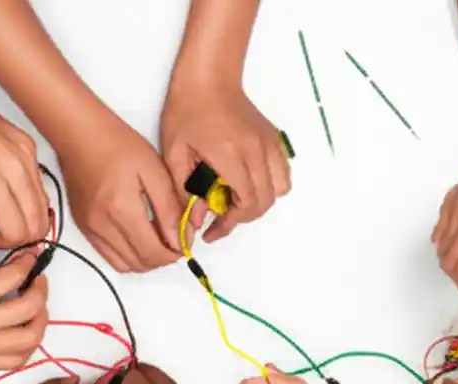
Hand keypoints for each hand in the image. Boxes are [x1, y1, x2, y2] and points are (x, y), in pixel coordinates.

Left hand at [0, 93, 49, 261]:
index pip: (18, 232)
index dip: (7, 244)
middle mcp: (17, 171)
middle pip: (38, 222)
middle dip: (23, 235)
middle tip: (1, 232)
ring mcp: (27, 157)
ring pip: (44, 204)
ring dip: (29, 217)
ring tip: (4, 214)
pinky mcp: (30, 147)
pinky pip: (39, 183)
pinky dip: (29, 195)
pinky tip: (8, 192)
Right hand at [0, 251, 49, 369]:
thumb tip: (10, 256)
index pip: (14, 278)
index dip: (28, 264)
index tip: (31, 258)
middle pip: (30, 309)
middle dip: (40, 290)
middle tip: (36, 280)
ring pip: (30, 339)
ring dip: (40, 320)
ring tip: (35, 307)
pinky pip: (15, 360)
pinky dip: (27, 346)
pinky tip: (24, 331)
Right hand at [58, 121, 181, 272]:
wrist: (80, 134)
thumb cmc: (118, 144)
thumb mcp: (154, 171)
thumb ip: (169, 209)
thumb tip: (180, 240)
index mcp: (122, 209)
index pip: (153, 253)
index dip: (174, 254)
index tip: (185, 244)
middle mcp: (102, 225)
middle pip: (140, 263)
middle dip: (162, 258)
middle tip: (174, 241)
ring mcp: (89, 228)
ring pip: (124, 265)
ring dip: (145, 259)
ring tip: (157, 238)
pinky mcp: (83, 227)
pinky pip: (108, 255)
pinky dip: (127, 254)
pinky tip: (138, 235)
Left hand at [161, 80, 290, 241]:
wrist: (208, 78)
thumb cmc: (187, 110)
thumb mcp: (175, 153)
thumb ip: (185, 191)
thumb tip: (196, 222)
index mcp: (229, 155)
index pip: (244, 204)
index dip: (229, 225)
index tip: (212, 231)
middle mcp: (255, 151)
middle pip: (263, 202)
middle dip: (242, 217)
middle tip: (220, 217)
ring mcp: (269, 144)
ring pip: (279, 190)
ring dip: (259, 201)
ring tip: (236, 199)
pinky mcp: (274, 139)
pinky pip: (283, 172)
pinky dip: (271, 185)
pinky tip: (248, 181)